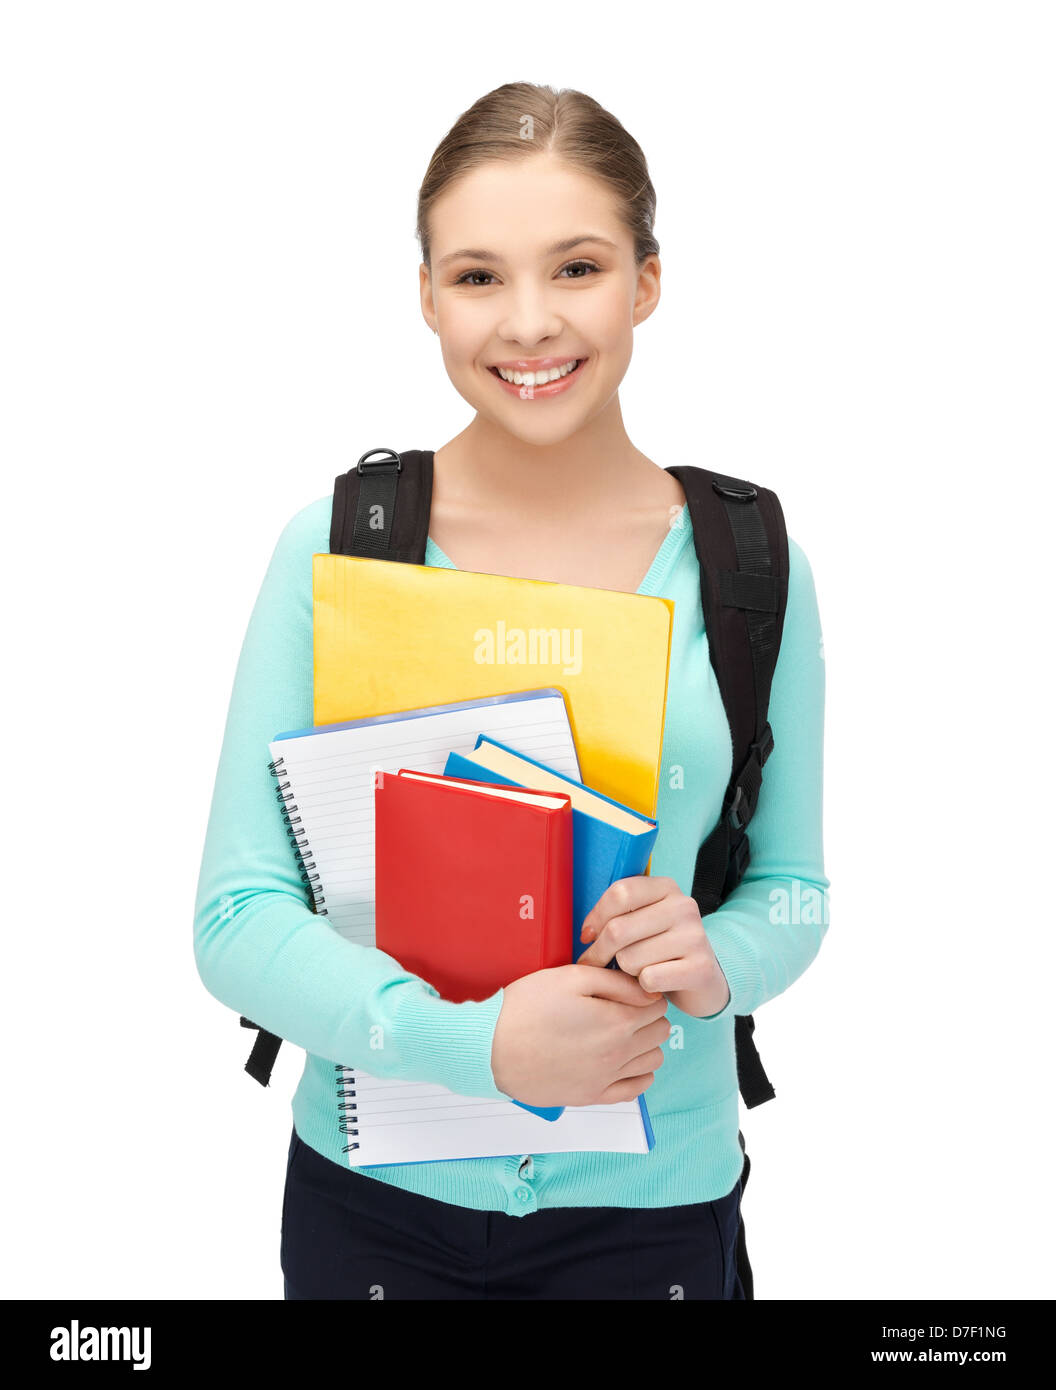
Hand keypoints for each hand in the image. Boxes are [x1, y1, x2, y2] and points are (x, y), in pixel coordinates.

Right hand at [491, 964, 670, 1108]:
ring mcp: (606, 1079)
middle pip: (660, 1032)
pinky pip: (636, 1089)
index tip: (629, 988)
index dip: (645, 991)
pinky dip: (638, 1073)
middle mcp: (618, 1054)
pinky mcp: (592, 1096)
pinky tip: (621, 1059)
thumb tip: (648, 992)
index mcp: (616, 1021)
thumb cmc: (526, 1008)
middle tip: (624, 1006)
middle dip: (648, 1016)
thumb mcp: (571, 977)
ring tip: (621, 1031)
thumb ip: (616, 982)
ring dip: (646, 1043)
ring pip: (653, 1060)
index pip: (658, 1005)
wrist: (492, 1047)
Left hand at [576, 876, 730, 1019]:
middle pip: (619, 929)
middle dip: (599, 951)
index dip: (596, 917)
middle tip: (596, 963)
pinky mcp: (700, 968)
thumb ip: (618, 915)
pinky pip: (649, 979)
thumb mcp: (643, 922)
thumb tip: (586, 934)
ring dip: (626, 971)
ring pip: (630, 958)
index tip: (587, 935)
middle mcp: (683, 907)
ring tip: (638, 971)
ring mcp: (694, 936)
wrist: (703, 979)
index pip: (620, 893)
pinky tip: (652, 986)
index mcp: (666, 888)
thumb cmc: (660, 949)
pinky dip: (643, 987)